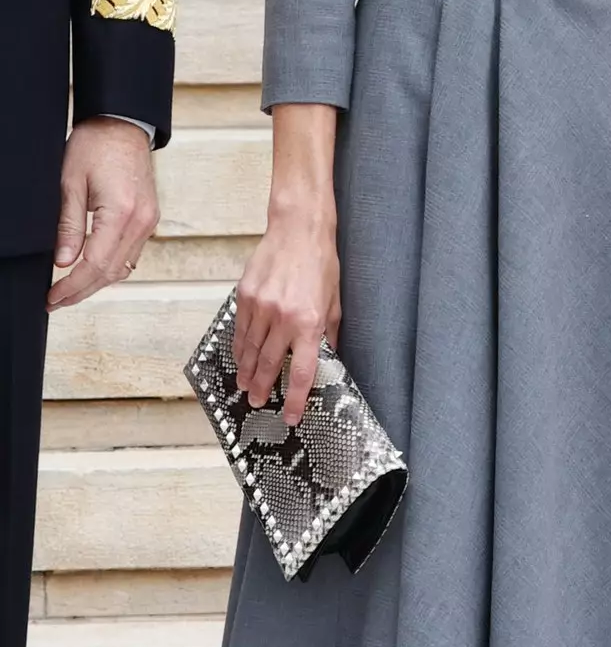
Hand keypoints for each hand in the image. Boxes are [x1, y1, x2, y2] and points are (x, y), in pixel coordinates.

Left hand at [48, 120, 159, 310]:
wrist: (122, 124)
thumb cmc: (96, 145)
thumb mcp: (70, 184)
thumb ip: (69, 226)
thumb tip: (64, 262)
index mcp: (122, 213)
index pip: (95, 264)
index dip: (72, 286)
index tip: (52, 297)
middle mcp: (141, 221)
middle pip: (111, 273)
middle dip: (82, 291)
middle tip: (56, 301)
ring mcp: (148, 221)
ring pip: (123, 268)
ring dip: (96, 283)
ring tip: (69, 291)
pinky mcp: (148, 218)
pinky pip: (131, 254)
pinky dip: (110, 268)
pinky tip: (91, 271)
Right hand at [233, 215, 340, 427]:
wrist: (298, 231)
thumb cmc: (321, 265)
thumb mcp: (335, 303)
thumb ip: (328, 335)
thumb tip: (326, 359)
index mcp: (310, 323)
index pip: (300, 372)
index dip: (294, 399)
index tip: (289, 416)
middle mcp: (283, 318)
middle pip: (268, 365)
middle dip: (261, 388)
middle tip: (257, 401)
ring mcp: (261, 307)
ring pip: (250, 350)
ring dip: (246, 371)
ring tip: (244, 385)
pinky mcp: (245, 296)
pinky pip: (240, 330)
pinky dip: (239, 347)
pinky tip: (240, 357)